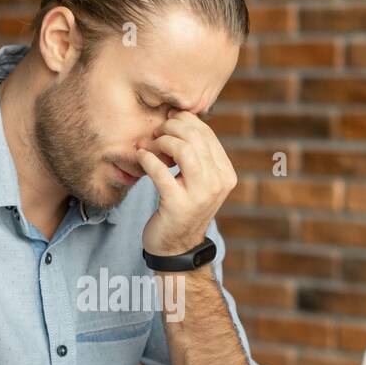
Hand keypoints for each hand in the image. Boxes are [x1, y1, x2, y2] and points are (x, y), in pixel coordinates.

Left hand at [137, 109, 237, 256]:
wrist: (176, 248)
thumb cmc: (182, 207)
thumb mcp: (197, 180)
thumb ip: (196, 154)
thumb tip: (179, 116)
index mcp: (225, 174)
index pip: (207, 134)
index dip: (185, 120)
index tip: (167, 120)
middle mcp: (218, 183)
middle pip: (196, 138)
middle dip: (172, 128)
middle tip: (155, 132)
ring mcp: (200, 195)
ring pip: (184, 150)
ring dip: (162, 142)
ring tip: (149, 145)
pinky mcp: (178, 205)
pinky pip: (161, 172)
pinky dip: (148, 159)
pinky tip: (140, 157)